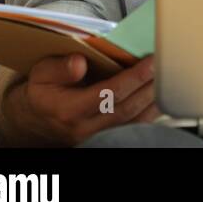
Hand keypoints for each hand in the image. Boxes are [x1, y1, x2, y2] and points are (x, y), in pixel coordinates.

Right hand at [5, 53, 158, 145]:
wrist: (35, 119)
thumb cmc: (43, 91)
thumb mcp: (41, 73)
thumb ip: (59, 68)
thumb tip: (79, 63)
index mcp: (68, 110)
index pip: (107, 95)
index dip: (132, 78)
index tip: (151, 62)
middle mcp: (83, 128)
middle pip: (125, 109)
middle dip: (149, 87)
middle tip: (166, 66)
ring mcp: (96, 137)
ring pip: (133, 122)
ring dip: (154, 100)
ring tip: (167, 78)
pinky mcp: (106, 139)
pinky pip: (134, 127)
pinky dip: (150, 112)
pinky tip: (159, 95)